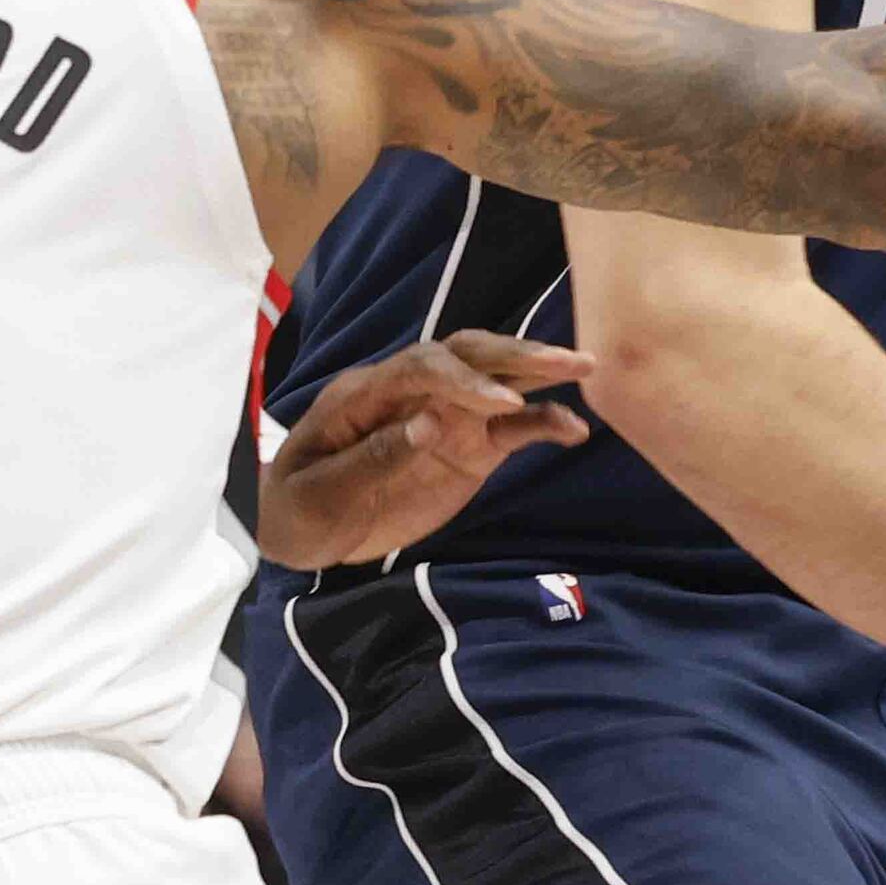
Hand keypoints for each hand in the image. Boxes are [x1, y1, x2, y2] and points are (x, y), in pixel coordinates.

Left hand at [256, 333, 593, 570]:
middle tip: (566, 360)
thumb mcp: (320, 492)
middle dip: (515, 354)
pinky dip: (541, 424)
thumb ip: (371, 458)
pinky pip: (507, 429)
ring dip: (538, 374)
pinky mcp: (464, 448)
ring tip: (585, 372)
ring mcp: (442, 418)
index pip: (421, 369)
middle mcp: (411, 393)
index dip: (464, 380)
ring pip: (495, 382)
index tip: (502, 402)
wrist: (302, 530)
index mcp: (367, 393)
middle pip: (466, 356)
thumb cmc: (300, 506)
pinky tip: (573, 431)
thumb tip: (429, 424)